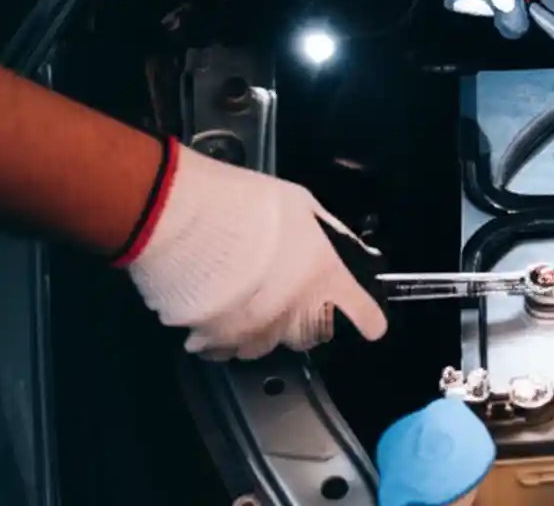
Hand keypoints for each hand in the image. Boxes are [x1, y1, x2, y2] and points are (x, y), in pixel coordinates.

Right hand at [123, 141, 387, 359]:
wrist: (182, 216)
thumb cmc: (243, 203)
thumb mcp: (302, 206)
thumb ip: (327, 235)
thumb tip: (344, 250)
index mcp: (324, 279)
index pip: (364, 316)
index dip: (369, 320)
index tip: (371, 325)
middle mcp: (294, 313)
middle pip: (312, 334)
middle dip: (305, 318)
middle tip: (284, 290)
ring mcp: (255, 331)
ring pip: (267, 345)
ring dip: (262, 327)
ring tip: (244, 296)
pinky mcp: (214, 340)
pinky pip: (223, 348)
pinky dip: (221, 336)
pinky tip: (212, 308)